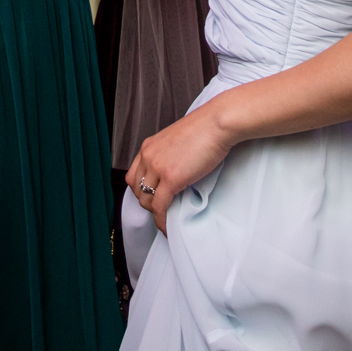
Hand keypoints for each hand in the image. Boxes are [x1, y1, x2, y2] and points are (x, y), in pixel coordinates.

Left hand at [126, 103, 231, 233]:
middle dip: (147, 202)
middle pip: (136, 188)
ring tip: (166, 220)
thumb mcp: (178, 141)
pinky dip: (162, 220)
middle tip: (160, 210)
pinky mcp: (171, 178)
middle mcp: (148, 156)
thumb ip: (170, 156)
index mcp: (149, 146)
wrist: (217, 123)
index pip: (134, 174)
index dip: (141, 190)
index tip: (151, 199)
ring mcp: (158, 167)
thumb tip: (175, 172)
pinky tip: (167, 226)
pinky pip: (160, 206)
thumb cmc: (206, 130)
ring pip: (146, 199)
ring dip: (155, 213)